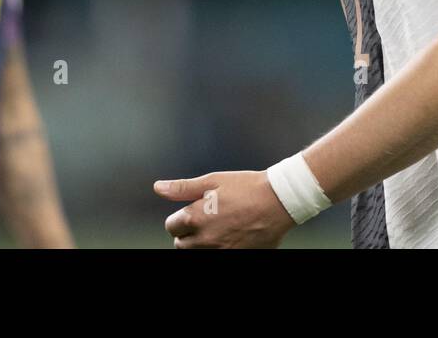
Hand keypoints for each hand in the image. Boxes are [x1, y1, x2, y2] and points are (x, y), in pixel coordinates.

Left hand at [153, 171, 296, 248]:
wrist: (279, 200)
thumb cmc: (246, 187)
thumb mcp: (213, 181)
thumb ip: (182, 188)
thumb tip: (157, 188)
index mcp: (196, 217)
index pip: (172, 226)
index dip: (181, 218)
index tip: (194, 211)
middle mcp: (205, 239)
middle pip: (181, 245)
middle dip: (187, 234)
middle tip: (204, 221)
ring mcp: (220, 251)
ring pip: (197, 254)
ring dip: (200, 244)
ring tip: (216, 229)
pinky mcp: (235, 257)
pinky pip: (216, 257)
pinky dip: (218, 249)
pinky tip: (229, 236)